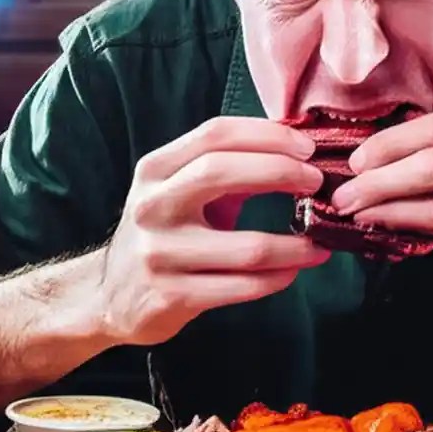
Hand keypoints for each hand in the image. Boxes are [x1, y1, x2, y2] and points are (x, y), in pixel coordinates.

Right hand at [99, 117, 328, 344]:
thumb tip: (297, 152)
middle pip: (221, 172)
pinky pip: (242, 287)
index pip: (214, 134)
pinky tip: (292, 271)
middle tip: (317, 183)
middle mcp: (151, 206)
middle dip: (282, 173)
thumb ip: (229, 170)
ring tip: (320, 244)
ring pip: (247, 247)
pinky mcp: (172, 296)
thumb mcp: (183, 193)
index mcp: (155, 170)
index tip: (306, 148)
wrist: (112, 296)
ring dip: (295, 245)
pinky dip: (278, 278)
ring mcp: (159, 254)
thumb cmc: (166, 235)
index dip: (267, 136)